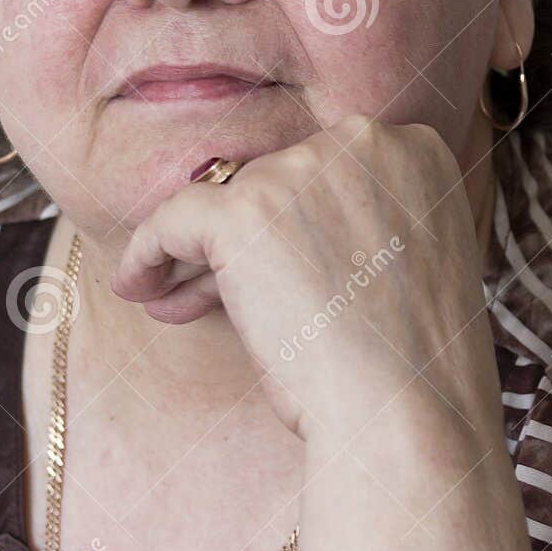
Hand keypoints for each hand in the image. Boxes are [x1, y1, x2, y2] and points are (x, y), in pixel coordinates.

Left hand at [109, 115, 503, 446]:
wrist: (410, 410)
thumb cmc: (414, 364)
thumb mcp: (401, 264)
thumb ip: (349, 224)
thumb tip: (258, 228)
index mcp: (414, 149)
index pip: (323, 173)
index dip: (290, 221)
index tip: (272, 268)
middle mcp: (362, 140)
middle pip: (271, 183)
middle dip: (239, 240)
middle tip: (206, 291)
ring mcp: (301, 169)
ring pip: (222, 202)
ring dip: (195, 257)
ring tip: (169, 298)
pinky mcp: (245, 209)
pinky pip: (171, 219)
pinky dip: (145, 253)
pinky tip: (137, 287)